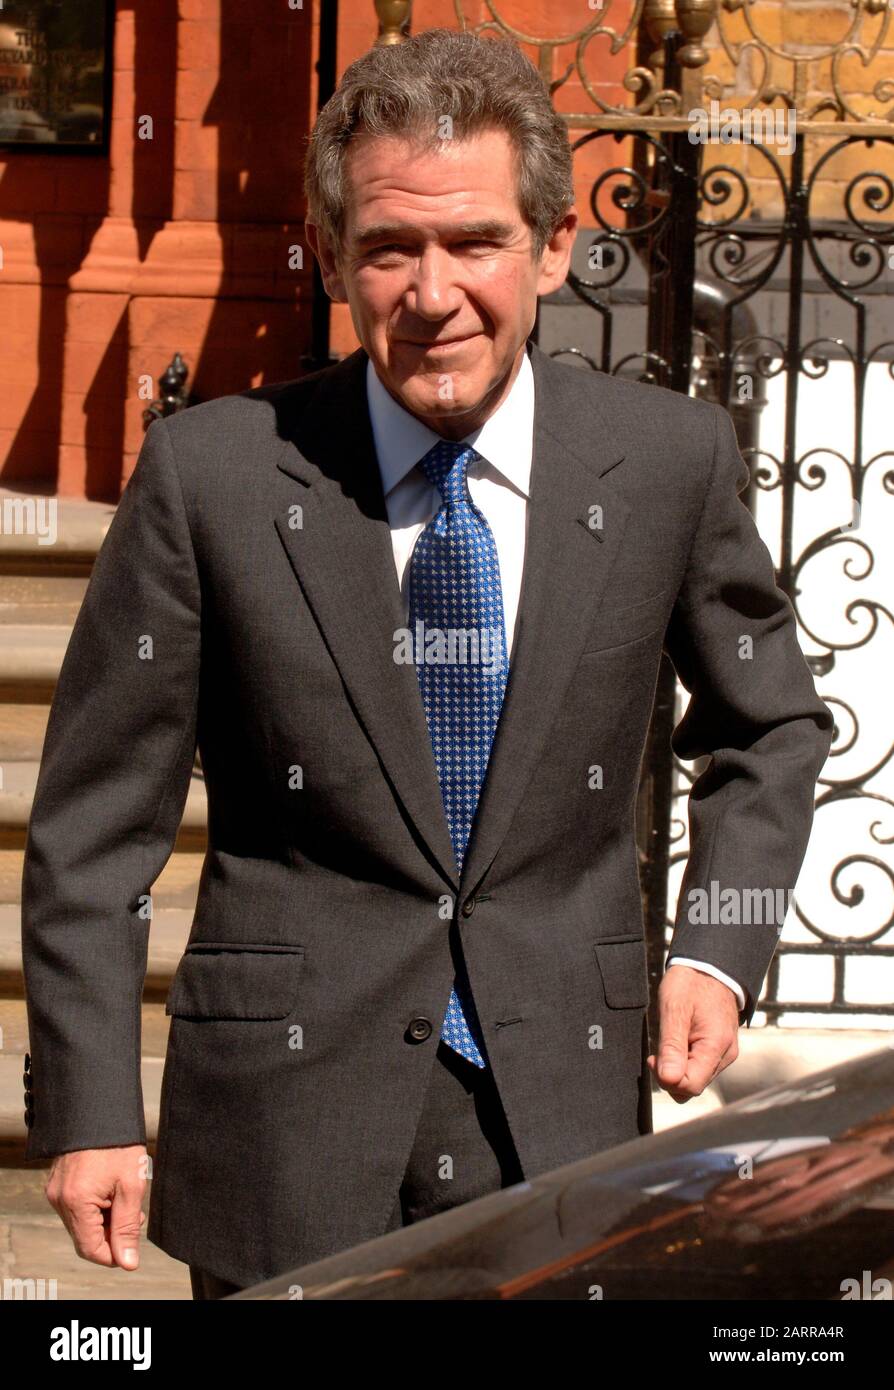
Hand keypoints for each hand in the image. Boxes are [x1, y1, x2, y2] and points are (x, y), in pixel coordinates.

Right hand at [45, 1145, 147, 1268]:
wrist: (101, 1107)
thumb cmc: (119, 1143)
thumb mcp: (131, 1186)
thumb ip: (127, 1227)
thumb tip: (127, 1263)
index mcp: (75, 1201)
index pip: (90, 1249)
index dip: (113, 1254)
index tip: (132, 1245)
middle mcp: (59, 1199)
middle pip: (84, 1237)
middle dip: (111, 1234)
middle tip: (135, 1214)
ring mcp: (55, 1190)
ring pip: (81, 1223)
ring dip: (104, 1220)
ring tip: (125, 1197)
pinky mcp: (58, 1182)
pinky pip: (76, 1207)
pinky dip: (94, 1207)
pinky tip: (112, 1190)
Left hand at [647, 965, 738, 1102]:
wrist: (708, 967)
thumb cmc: (691, 983)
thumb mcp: (674, 1009)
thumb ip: (671, 1046)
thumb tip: (668, 1080)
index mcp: (716, 1046)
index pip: (691, 1086)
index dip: (667, 1078)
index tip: (653, 1057)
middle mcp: (725, 1055)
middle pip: (693, 1086)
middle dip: (670, 1074)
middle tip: (658, 1049)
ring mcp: (724, 1053)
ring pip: (695, 1079)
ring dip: (676, 1067)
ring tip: (670, 1040)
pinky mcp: (719, 1050)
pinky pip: (699, 1067)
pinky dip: (684, 1061)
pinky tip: (678, 1041)